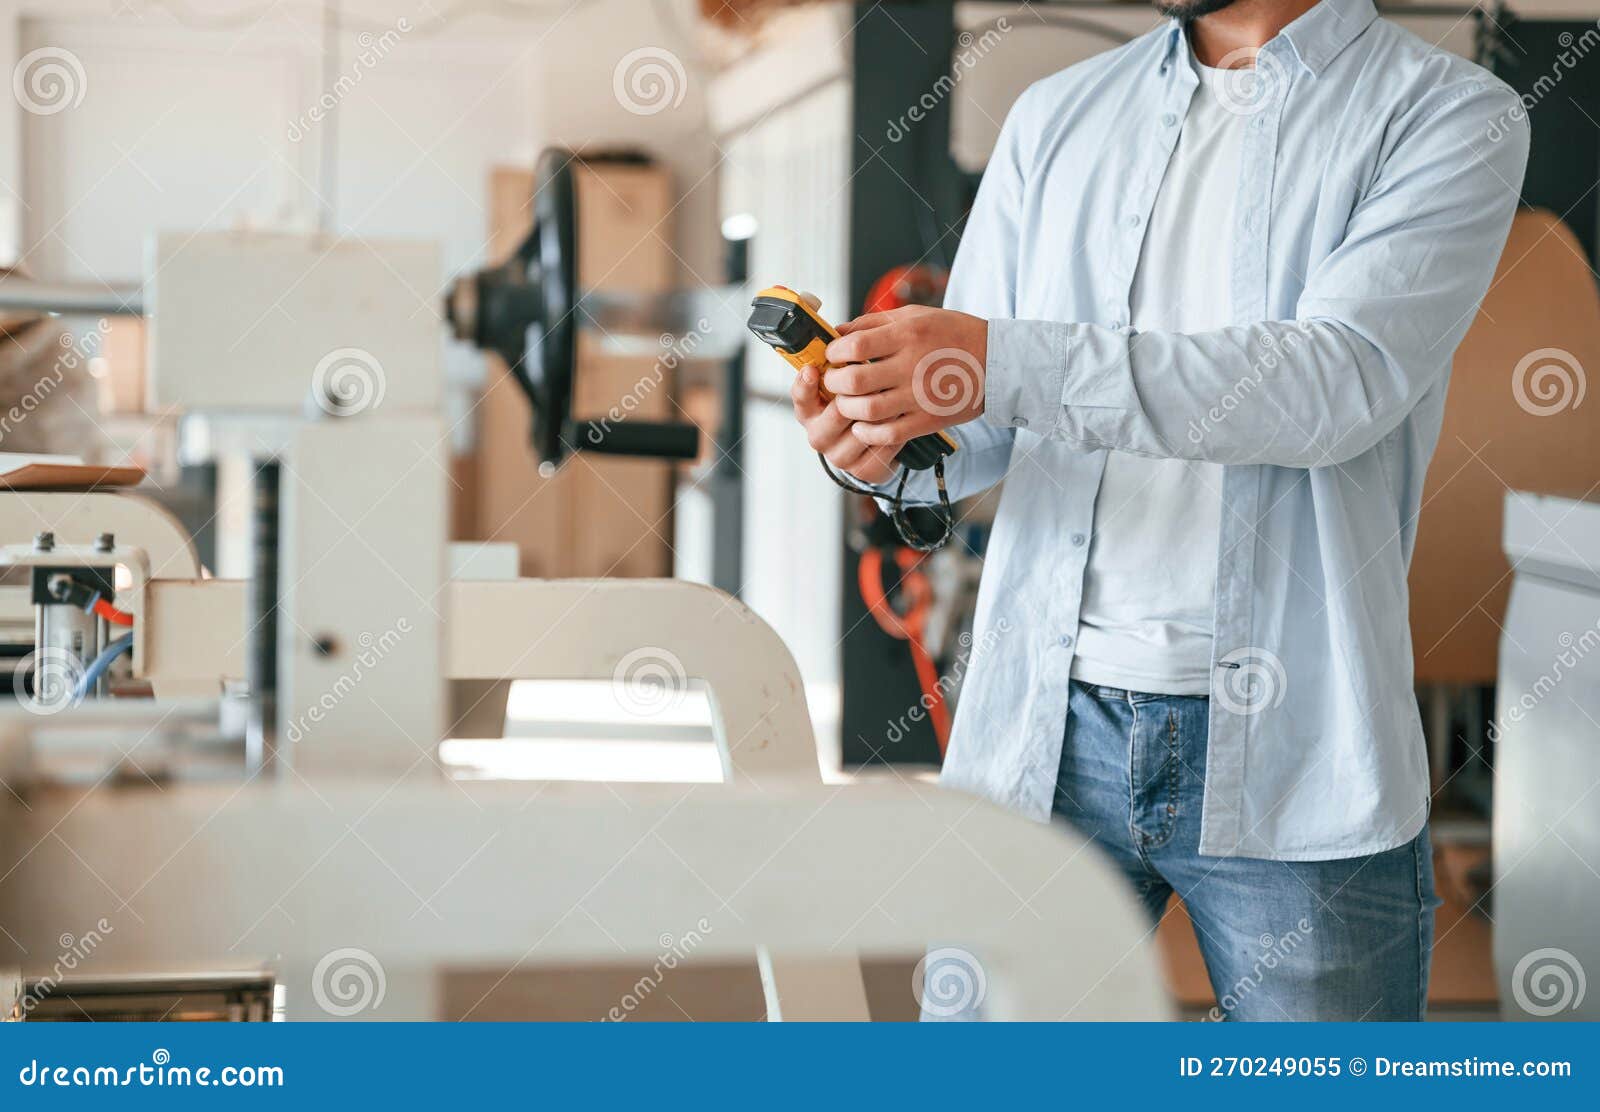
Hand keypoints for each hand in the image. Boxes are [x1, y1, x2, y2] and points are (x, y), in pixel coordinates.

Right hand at [790, 364, 902, 483]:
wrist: (875, 445)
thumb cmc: (858, 404)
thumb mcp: (844, 382)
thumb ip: (840, 361)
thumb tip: (842, 333)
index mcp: (809, 412)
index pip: (800, 397)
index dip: (805, 384)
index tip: (813, 369)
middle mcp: (819, 435)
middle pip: (835, 413)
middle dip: (858, 395)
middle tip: (877, 379)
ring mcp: (839, 456)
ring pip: (863, 429)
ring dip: (882, 411)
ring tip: (895, 396)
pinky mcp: (862, 470)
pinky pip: (882, 446)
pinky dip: (894, 431)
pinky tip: (901, 418)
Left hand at [819, 305, 987, 446]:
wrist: (997, 362)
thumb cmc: (953, 334)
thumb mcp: (915, 316)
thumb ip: (874, 322)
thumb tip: (838, 332)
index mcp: (908, 335)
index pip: (854, 346)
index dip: (835, 353)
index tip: (833, 356)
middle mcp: (913, 365)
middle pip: (855, 381)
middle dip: (835, 383)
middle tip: (835, 382)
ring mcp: (921, 396)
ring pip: (868, 410)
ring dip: (848, 409)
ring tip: (847, 403)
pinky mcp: (928, 420)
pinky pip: (888, 433)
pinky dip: (869, 432)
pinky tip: (864, 425)